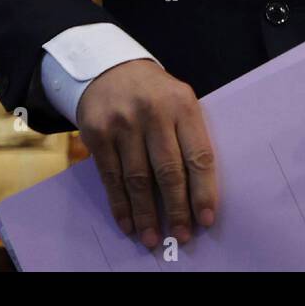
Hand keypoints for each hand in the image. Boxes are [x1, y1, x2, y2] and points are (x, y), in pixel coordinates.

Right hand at [76, 59, 217, 249]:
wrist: (108, 68)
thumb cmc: (154, 93)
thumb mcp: (178, 101)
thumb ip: (189, 137)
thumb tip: (197, 193)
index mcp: (182, 104)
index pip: (198, 155)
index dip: (203, 191)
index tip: (206, 219)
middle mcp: (153, 112)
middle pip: (168, 171)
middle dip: (176, 209)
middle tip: (181, 235)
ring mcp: (123, 122)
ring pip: (138, 179)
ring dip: (146, 214)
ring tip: (152, 238)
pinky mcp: (98, 133)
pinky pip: (111, 177)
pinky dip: (120, 204)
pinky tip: (127, 222)